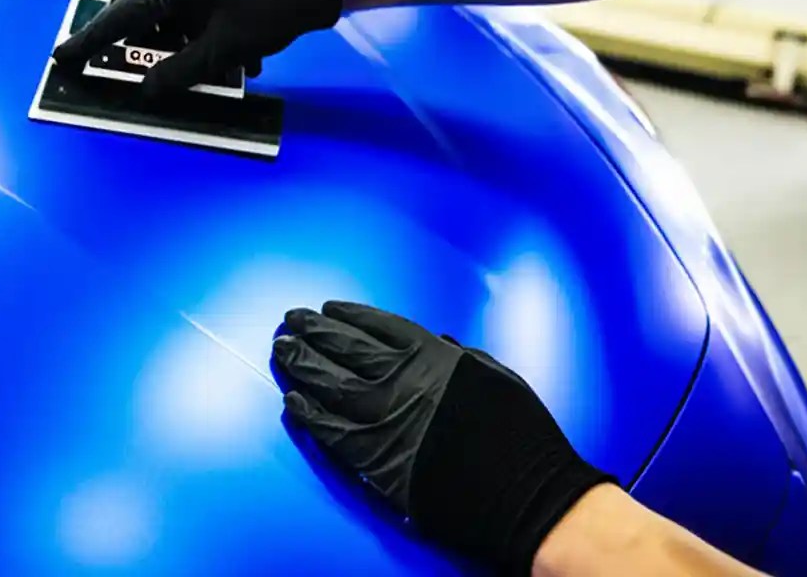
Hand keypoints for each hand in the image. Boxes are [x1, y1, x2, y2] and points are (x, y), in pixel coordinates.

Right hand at [51, 0, 342, 97]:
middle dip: (130, 37)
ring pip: (170, 19)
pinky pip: (196, 25)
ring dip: (177, 49)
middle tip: (124, 62)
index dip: (89, 41)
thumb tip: (147, 91)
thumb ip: (179, 73)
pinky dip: (205, 48)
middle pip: (137, 7)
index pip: (120, 17)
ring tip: (199, 73)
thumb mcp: (221, 52)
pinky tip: (238, 67)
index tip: (62, 58)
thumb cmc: (266, 15)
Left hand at [272, 301, 613, 571]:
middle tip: (289, 322)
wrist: (525, 496)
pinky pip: (330, 432)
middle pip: (344, 349)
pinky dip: (308, 415)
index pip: (377, 326)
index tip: (326, 309)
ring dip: (301, 365)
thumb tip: (436, 343)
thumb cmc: (521, 437)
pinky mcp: (374, 460)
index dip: (347, 316)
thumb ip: (459, 356)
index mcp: (432, 356)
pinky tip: (291, 402)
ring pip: (328, 385)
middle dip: (313, 332)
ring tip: (282, 351)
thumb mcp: (495, 376)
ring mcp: (384, 420)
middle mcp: (402, 381)